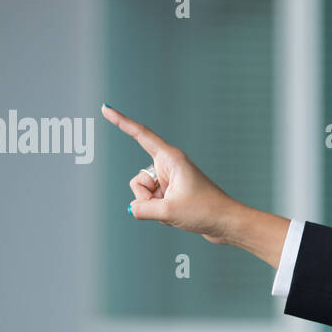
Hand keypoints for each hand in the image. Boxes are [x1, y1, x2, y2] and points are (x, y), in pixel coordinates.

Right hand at [101, 104, 239, 243]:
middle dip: (143, 197)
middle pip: (138, 180)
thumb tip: (132, 209)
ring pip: (143, 194)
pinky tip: (178, 216)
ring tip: (176, 212)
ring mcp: (170, 181)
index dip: (121, 121)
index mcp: (171, 158)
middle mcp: (169, 166)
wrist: (226, 223)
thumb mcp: (169, 211)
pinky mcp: (172, 193)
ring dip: (152, 207)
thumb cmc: (204, 211)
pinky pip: (152, 203)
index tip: (106, 107)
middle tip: (168, 205)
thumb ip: (143, 209)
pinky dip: (159, 212)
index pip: (141, 135)